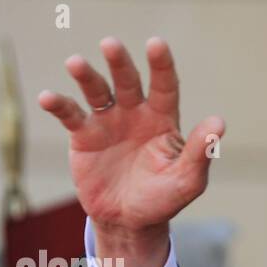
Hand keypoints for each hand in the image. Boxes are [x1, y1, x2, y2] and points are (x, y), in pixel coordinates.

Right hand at [38, 37, 223, 266]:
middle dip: (119, 62)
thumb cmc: (163, 200)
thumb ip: (200, 152)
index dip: (161, 65)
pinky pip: (70, 114)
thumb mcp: (187, 180)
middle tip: (110, 44)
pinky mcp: (84, 135)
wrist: (129, 222)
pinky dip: (59, 104)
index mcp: (163, 120)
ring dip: (86, 75)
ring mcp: (108, 121)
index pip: (164, 86)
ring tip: (76, 63)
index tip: (156, 44)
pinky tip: (48, 98)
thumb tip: (218, 123)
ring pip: (97, 90)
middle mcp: (135, 113)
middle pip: (128, 80)